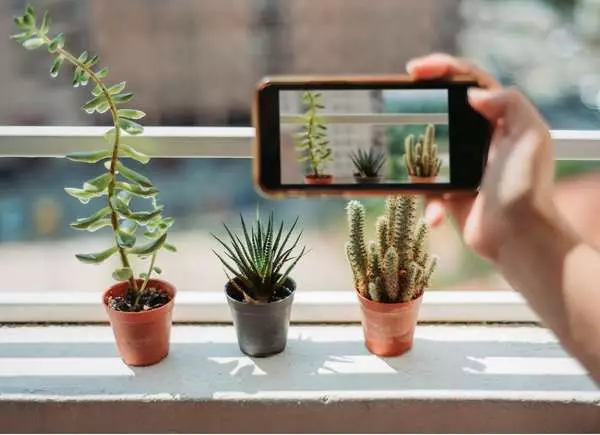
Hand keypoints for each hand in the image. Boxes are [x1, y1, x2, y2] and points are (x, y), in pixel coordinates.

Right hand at [406, 53, 556, 262]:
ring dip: (417, 166)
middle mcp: (481, 141)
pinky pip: (426, 190)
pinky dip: (429, 204)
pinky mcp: (450, 193)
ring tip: (418, 176)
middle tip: (395, 108)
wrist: (518, 238)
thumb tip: (472, 93)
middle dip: (419, 112)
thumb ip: (509, 103)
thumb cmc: (524, 187)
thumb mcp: (530, 136)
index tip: (414, 71)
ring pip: (427, 154)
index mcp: (501, 121)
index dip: (443, 69)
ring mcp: (463, 167)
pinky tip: (437, 214)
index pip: (470, 82)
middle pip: (442, 113)